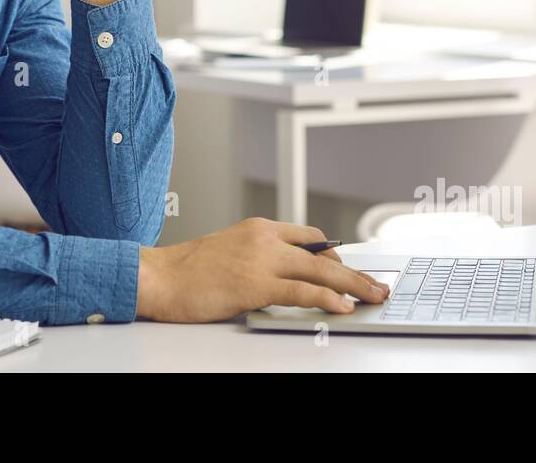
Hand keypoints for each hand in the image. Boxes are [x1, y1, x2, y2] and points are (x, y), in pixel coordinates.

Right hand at [135, 218, 389, 321]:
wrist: (158, 277)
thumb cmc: (186, 271)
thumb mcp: (228, 253)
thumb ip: (258, 259)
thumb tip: (285, 279)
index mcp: (258, 227)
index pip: (309, 236)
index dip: (334, 255)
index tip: (349, 269)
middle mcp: (264, 238)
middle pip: (323, 254)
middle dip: (355, 272)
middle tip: (377, 286)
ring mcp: (260, 259)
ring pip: (320, 272)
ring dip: (352, 286)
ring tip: (373, 297)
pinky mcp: (255, 284)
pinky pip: (301, 292)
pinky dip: (326, 299)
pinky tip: (342, 307)